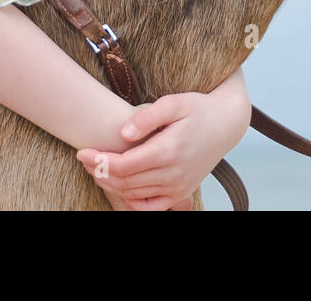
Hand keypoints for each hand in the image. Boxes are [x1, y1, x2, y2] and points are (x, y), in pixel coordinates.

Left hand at [76, 85, 248, 210]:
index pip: (124, 165)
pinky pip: (150, 207)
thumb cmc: (198, 108)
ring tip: (97, 168)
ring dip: (110, 185)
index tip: (83, 152)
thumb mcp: (174, 102)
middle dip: (99, 172)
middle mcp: (173, 174)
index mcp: (169, 150)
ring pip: (133, 195)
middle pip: (124, 182)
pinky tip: (118, 188)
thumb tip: (124, 134)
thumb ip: (147, 116)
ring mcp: (178, 187)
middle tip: (85, 159)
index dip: (99, 161)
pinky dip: (130, 203)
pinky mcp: (182, 193)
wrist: (226, 124)